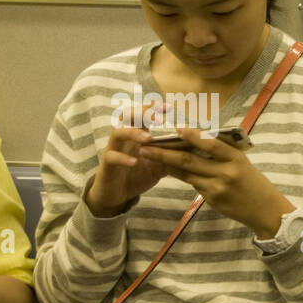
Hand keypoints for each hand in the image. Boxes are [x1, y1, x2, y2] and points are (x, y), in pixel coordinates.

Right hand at [86, 100, 169, 215]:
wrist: (117, 195)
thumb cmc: (137, 175)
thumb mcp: (159, 165)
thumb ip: (172, 155)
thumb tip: (194, 149)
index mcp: (136, 135)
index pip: (142, 114)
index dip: (153, 107)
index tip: (169, 107)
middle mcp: (124, 138)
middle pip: (126, 115)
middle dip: (142, 113)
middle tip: (159, 119)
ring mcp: (114, 149)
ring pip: (117, 133)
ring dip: (133, 133)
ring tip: (148, 138)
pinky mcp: (107, 165)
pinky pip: (111, 157)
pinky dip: (122, 158)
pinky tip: (134, 161)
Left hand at [138, 126, 293, 236]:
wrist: (266, 210)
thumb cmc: (254, 183)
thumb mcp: (242, 163)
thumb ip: (222, 153)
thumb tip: (194, 139)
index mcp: (236, 158)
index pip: (210, 144)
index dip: (192, 135)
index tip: (174, 127)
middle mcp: (226, 172)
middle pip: (189, 159)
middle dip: (164, 151)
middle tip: (145, 144)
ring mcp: (217, 187)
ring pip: (186, 172)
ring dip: (165, 164)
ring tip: (148, 155)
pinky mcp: (212, 199)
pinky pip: (192, 184)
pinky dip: (179, 175)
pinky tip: (166, 170)